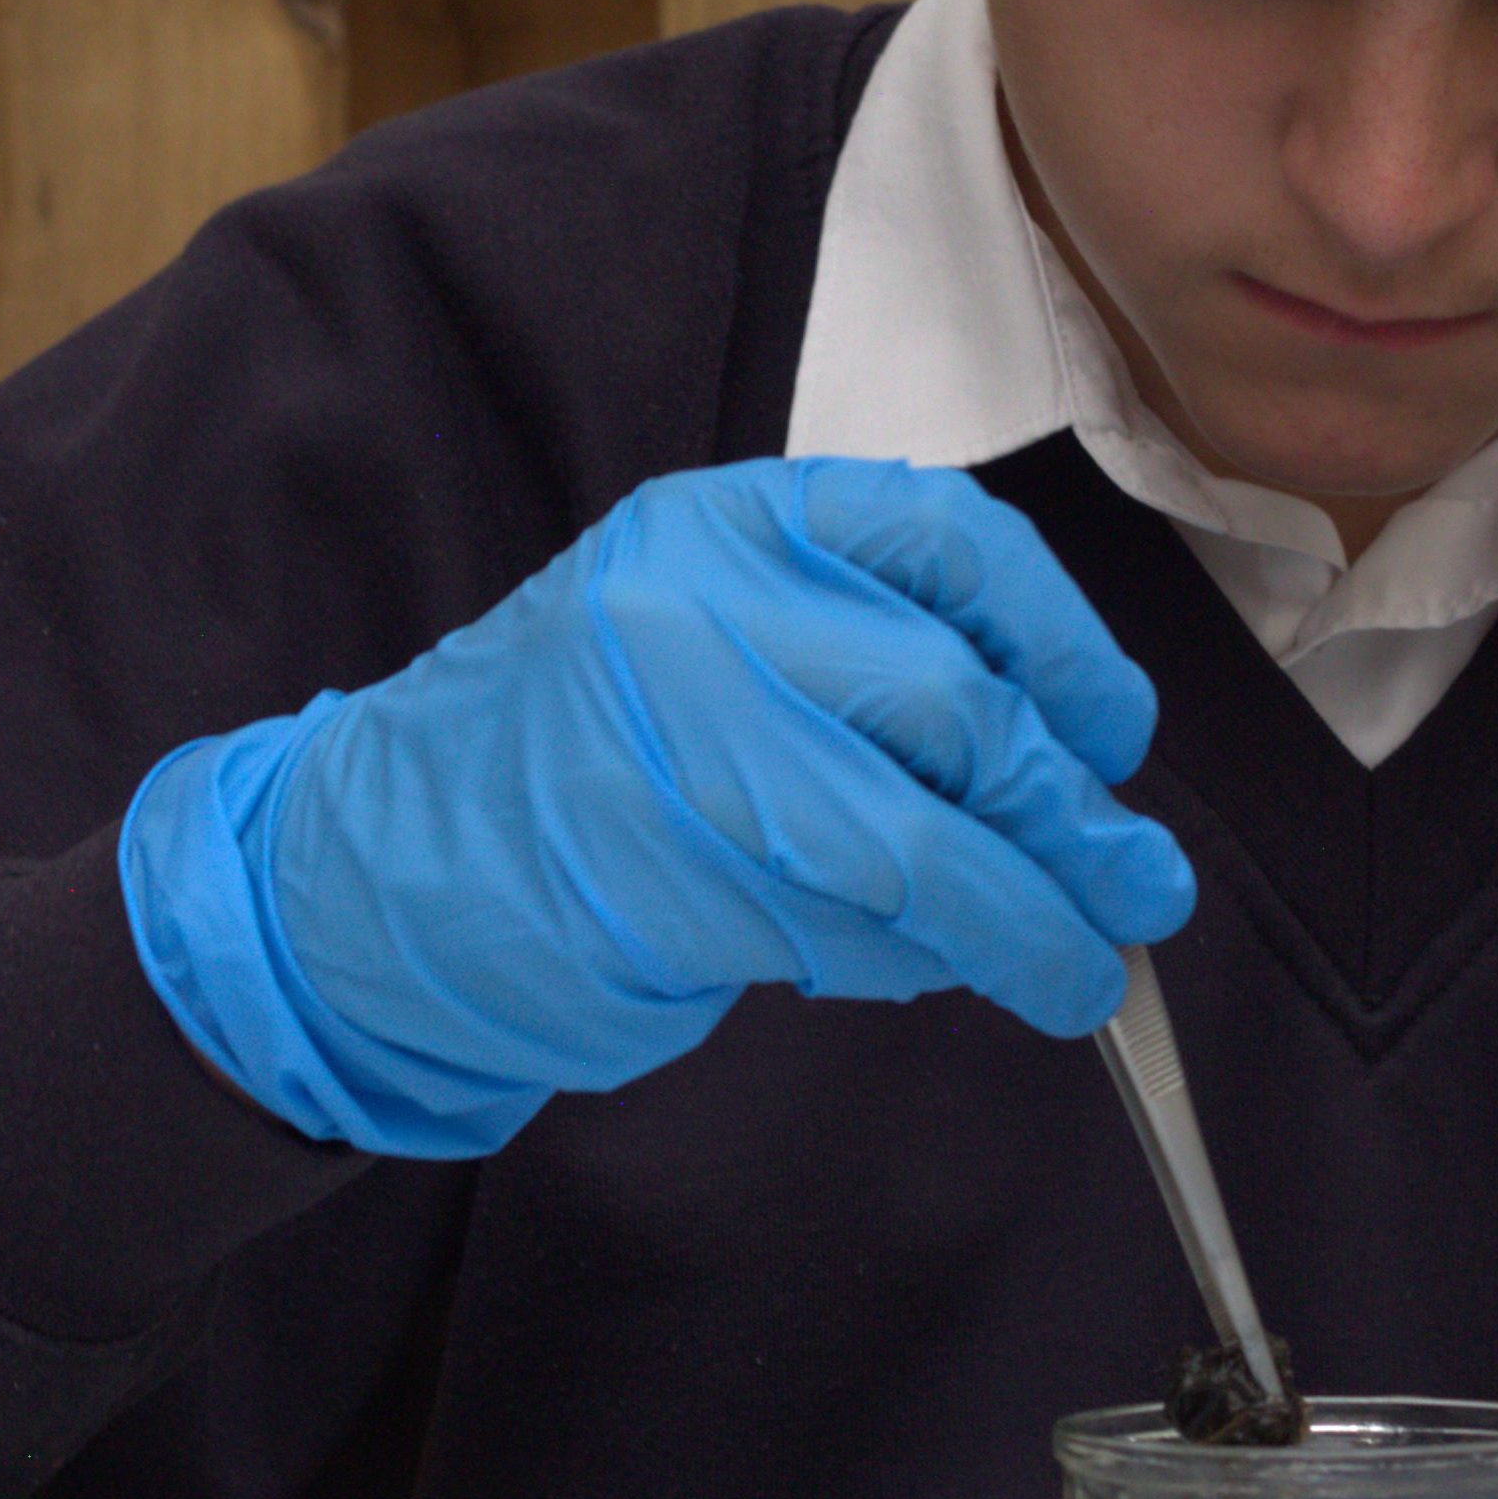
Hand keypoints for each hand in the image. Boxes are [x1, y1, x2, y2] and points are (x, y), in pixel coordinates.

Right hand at [121, 459, 1195, 1156]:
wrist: (362, 874)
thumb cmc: (567, 765)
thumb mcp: (707, 644)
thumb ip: (860, 664)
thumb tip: (1067, 766)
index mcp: (725, 526)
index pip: (949, 544)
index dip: (1062, 641)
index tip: (1113, 726)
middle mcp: (700, 610)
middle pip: (957, 704)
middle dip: (1068, 811)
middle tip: (1135, 879)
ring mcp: (675, 745)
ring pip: (920, 837)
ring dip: (1027, 917)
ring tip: (1080, 961)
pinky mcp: (665, 879)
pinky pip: (851, 927)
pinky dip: (929, 962)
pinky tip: (950, 972)